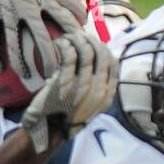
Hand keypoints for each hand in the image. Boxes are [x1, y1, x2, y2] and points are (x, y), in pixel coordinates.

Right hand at [0, 0, 85, 77]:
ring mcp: (9, 12)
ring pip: (14, 41)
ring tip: (26, 76)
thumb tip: (84, 20)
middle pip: (39, 36)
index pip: (63, 19)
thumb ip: (69, 1)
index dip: (73, 35)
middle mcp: (28, 7)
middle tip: (52, 74)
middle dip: (47, 57)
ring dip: (20, 60)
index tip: (79, 51)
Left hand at [21, 32, 117, 153]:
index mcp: (107, 95)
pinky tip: (59, 44)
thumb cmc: (68, 114)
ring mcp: (82, 86)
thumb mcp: (90, 103)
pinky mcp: (65, 81)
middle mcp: (98, 90)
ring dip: (76, 39)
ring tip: (68, 37)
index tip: (94, 42)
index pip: (113, 63)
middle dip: (90, 40)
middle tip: (79, 35)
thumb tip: (104, 56)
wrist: (50, 129)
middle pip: (100, 54)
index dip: (103, 48)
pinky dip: (65, 45)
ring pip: (85, 52)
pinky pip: (69, 55)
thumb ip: (99, 84)